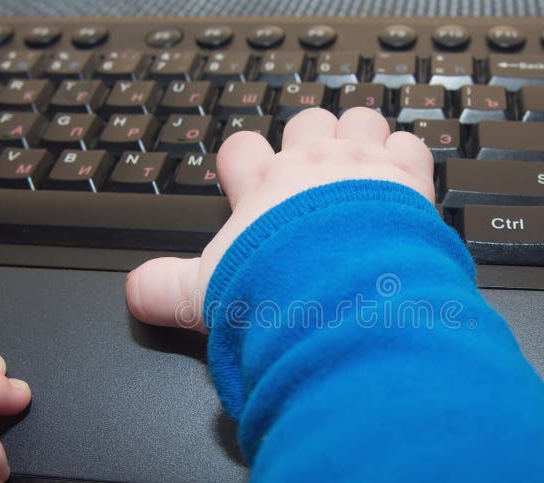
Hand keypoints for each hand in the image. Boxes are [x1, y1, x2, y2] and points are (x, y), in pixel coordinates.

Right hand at [126, 107, 434, 331]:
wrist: (341, 299)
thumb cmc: (275, 293)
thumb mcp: (205, 296)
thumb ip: (166, 288)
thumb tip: (134, 292)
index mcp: (262, 188)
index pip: (242, 150)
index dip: (245, 162)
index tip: (250, 182)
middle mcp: (310, 167)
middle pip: (305, 123)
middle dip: (309, 142)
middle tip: (314, 176)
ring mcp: (359, 167)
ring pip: (359, 120)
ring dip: (360, 138)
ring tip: (361, 170)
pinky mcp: (404, 180)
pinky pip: (409, 146)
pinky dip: (406, 159)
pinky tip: (402, 182)